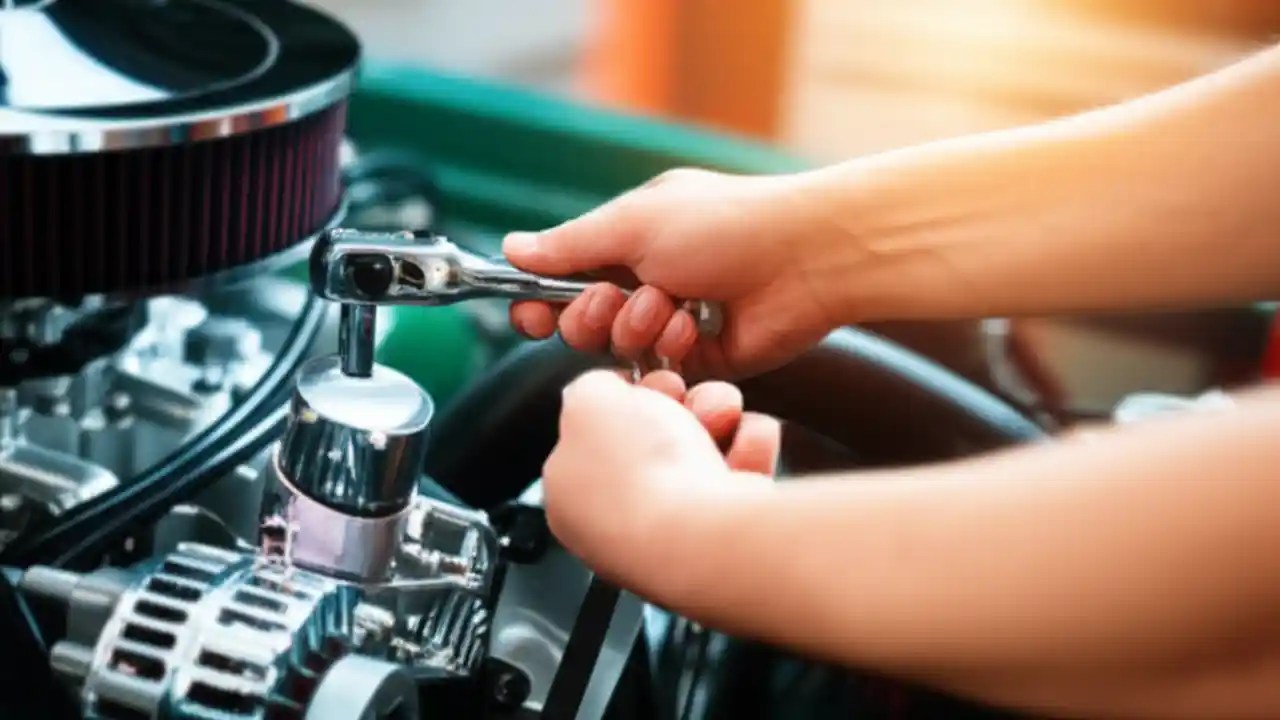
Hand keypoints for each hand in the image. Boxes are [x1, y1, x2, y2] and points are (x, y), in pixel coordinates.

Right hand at [504, 168, 836, 378]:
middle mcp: (648, 279)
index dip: (541, 297)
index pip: (564, 275)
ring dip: (637, 327)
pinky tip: (696, 326)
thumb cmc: (728, 224)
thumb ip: (568, 244)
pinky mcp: (701, 359)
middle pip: (583, 320)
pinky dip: (672, 349)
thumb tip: (512, 247)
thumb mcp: (634, 222)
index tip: (531, 311)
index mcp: (630, 237)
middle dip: (590, 313)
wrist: (807, 259)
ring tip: (671, 304)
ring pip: (619, 348)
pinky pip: (659, 370)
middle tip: (612, 298)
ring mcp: (674, 321)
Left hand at [543, 369, 780, 592]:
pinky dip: (749, 449)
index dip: (623, 400)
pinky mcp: (726, 537)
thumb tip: (606, 389)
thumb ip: (589, 388)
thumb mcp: (587, 400)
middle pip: (655, 439)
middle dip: (680, 405)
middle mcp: (621, 520)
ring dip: (719, 419)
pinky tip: (748, 440)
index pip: (596, 437)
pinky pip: (741, 475)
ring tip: (723, 416)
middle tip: (684, 399)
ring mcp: (676, 532)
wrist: (701, 532)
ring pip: (703, 450)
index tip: (642, 383)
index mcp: (569, 496)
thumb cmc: (637, 474)